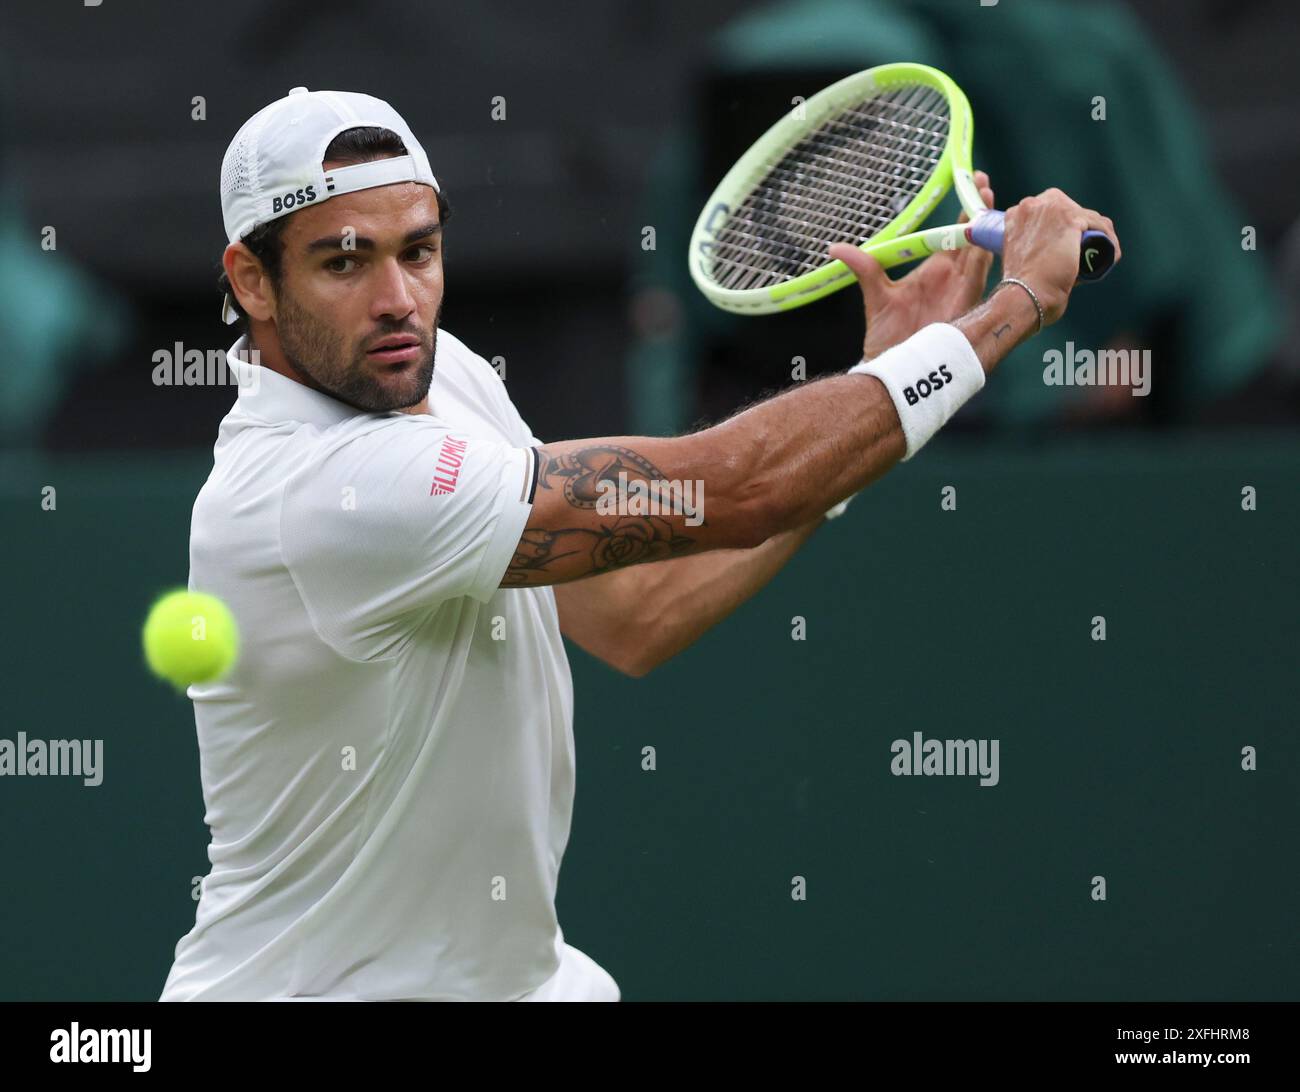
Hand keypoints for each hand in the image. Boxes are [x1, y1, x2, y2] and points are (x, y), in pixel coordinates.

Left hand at [828, 170, 997, 360]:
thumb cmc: (889, 336)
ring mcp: (962, 289)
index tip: (966, 183)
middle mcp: (953, 277)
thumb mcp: (875, 294)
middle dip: (978, 207)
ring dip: (983, 224)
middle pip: (971, 236)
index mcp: (935, 271)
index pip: (953, 234)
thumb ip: (863, 268)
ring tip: (986, 196)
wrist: (895, 364)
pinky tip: (984, 234)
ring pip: (979, 250)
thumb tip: (835, 248)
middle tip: (981, 179)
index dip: (962, 210)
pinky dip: (982, 254)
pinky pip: (979, 274)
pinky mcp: (966, 302)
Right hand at [1000, 188, 1119, 325]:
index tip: (1068, 245)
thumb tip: (1053, 251)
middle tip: (1086, 251)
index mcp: (1016, 213)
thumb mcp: (1018, 258)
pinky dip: (1109, 241)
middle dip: (1081, 227)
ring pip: (1088, 217)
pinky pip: (1100, 225)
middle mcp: (1031, 205)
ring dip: (1099, 235)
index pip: (1049, 210)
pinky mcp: (1071, 219)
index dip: (1060, 227)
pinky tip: (1111, 256)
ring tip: (1101, 257)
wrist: (1024, 296)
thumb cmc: (1020, 288)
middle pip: (1069, 208)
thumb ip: (1030, 246)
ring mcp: (1052, 209)